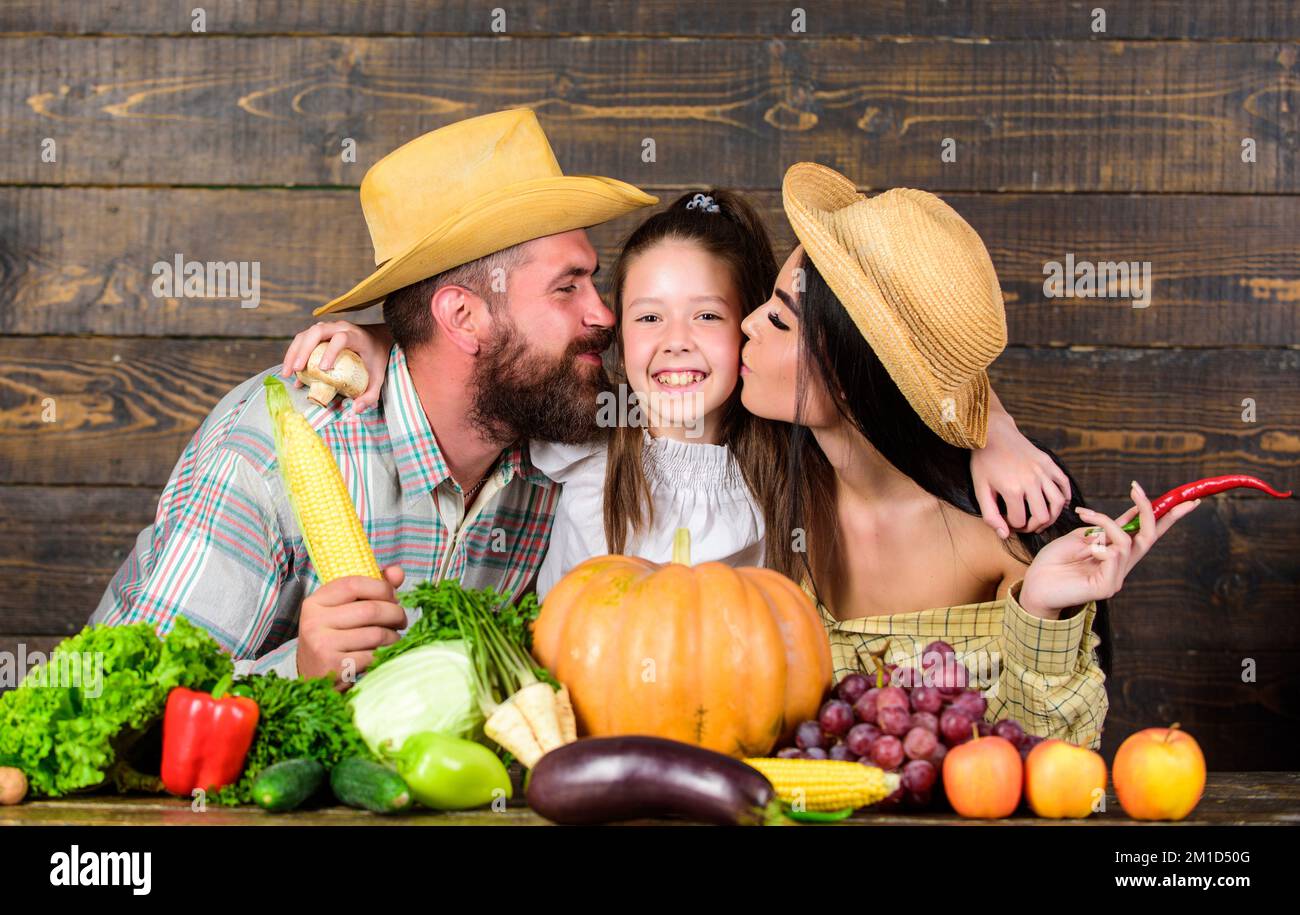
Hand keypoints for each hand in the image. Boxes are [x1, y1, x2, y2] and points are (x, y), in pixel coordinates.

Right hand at [281, 321, 392, 412]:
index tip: (323, 369)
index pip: (341, 338)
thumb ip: (370, 394)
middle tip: (296, 370)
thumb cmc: (376, 358)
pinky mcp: (320, 332)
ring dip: (294, 352)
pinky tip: (290, 369)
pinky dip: (294, 352)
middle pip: (317, 331)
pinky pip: (303, 338)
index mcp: (356, 336)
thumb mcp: (378, 377)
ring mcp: (328, 328)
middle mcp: (340, 328)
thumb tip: (356, 409)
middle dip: (304, 350)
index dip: (331, 351)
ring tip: (287, 372)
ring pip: (306, 334)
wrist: (376, 339)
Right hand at [297, 565, 405, 687]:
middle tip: (401, 620)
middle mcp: (314, 621)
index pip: (354, 584)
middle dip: (395, 614)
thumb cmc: (335, 638)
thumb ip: (371, 588)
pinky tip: (384, 653)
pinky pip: (373, 655)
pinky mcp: (334, 666)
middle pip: (370, 610)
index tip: (394, 597)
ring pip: (376, 634)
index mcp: (316, 602)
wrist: (314, 677)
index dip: (382, 588)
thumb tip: (397, 573)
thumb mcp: (345, 610)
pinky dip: (385, 654)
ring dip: (394, 636)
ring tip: (393, 638)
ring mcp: (322, 644)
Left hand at [971, 410, 1070, 537]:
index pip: (1020, 521)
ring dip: (1052, 516)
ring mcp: (1043, 471)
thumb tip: (1004, 535)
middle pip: (1042, 516)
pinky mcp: (1049, 463)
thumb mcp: (980, 489)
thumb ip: (990, 515)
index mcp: (1012, 489)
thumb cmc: (984, 462)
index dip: (1013, 527)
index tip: (1007, 521)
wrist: (993, 433)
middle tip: (1025, 525)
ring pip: (1058, 503)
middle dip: (1034, 526)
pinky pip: (1064, 484)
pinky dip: (1064, 497)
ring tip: (1042, 520)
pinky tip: (1057, 504)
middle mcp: (1031, 481)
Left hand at [1018, 481, 1199, 617]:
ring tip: (1084, 515)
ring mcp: (1117, 577)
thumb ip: (1102, 528)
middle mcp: (1122, 564)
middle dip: (1148, 509)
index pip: (1148, 532)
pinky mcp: (1107, 586)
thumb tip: (1125, 517)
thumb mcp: (1079, 536)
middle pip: (1150, 535)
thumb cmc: (1053, 561)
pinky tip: (1087, 549)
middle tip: (1136, 488)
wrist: (1034, 584)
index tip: (1190, 500)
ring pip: (1127, 541)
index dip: (1169, 516)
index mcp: (1117, 551)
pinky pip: (1113, 556)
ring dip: (1106, 522)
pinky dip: (1100, 545)